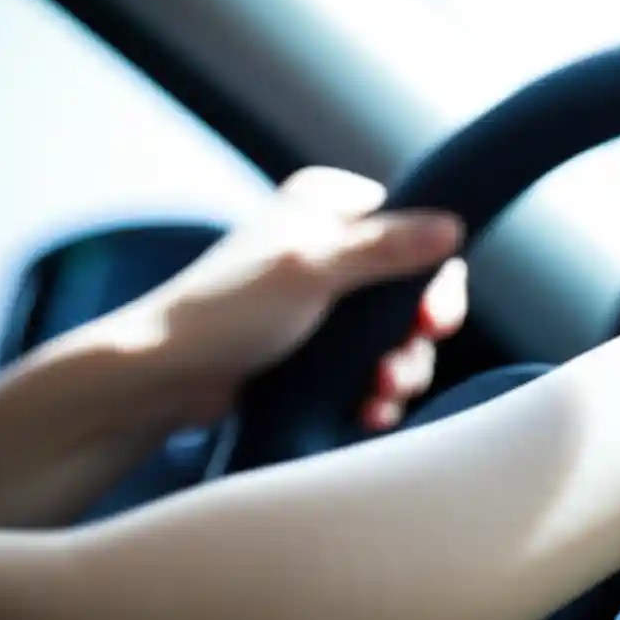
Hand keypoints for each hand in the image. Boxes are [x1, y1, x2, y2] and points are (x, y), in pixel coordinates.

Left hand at [126, 167, 466, 429]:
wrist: (165, 379)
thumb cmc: (227, 312)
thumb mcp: (312, 270)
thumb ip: (387, 249)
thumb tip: (454, 227)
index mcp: (329, 205)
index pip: (415, 230)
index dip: (434, 280)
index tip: (429, 322)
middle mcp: (333, 244)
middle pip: (413, 290)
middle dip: (413, 340)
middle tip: (397, 372)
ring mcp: (327, 299)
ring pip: (397, 335)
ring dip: (398, 373)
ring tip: (378, 401)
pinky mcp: (320, 346)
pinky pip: (370, 364)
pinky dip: (376, 391)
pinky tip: (368, 414)